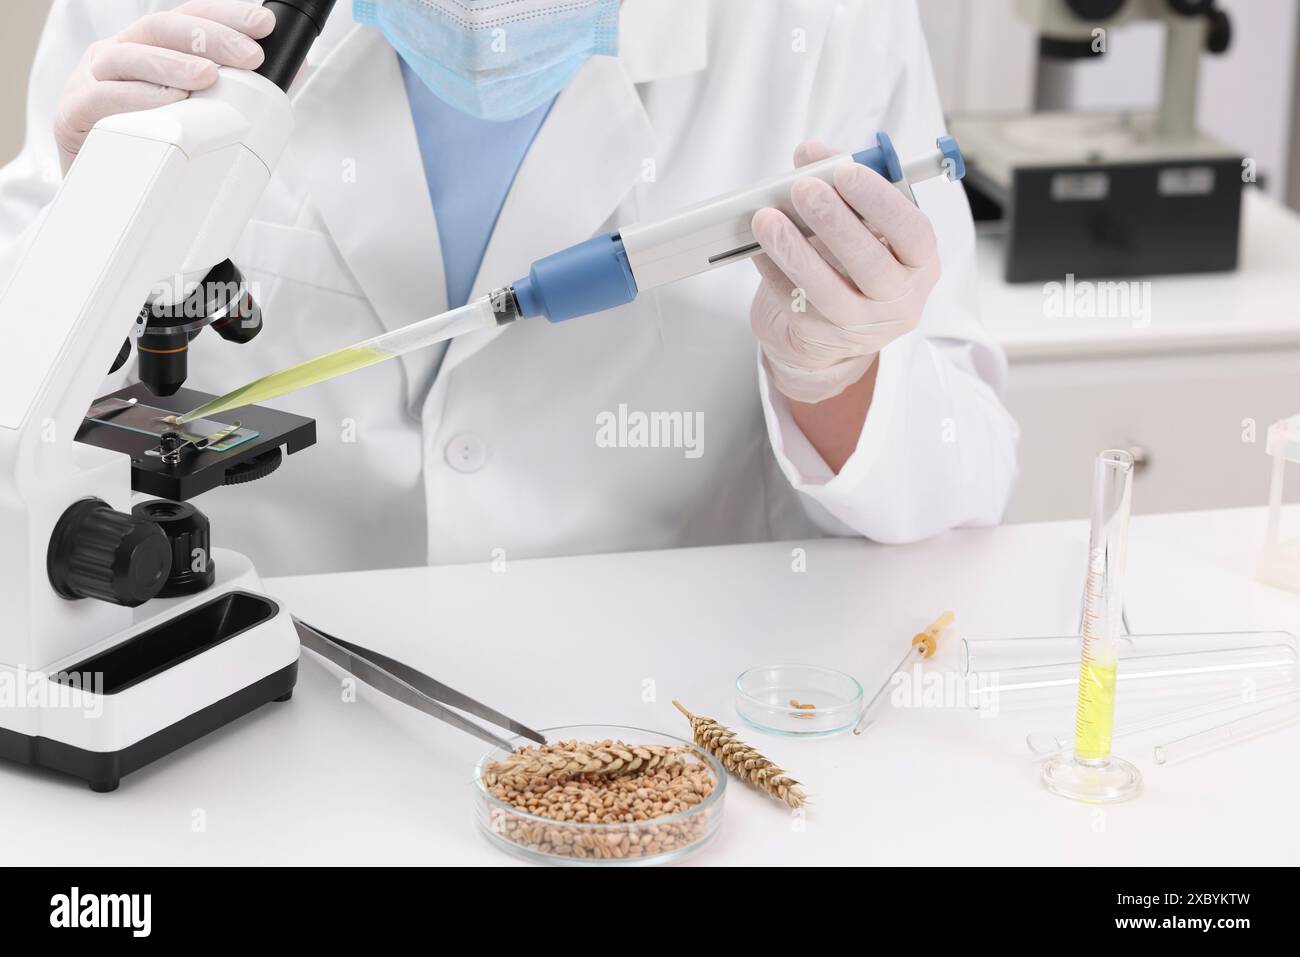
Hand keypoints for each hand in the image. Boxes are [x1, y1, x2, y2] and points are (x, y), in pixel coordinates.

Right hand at [53, 0, 275, 173]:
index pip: (186, 17)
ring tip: (209, 77)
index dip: (225, 15)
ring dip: (172, 64)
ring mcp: (90, 81)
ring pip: (127, 58)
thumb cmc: (156, 148)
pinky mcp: (72, 115)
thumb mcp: (196, 114)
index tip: (265, 25)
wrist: (107, 198)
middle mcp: (116, 56)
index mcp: (147, 49)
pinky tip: (167, 102)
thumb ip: (240, 90)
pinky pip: (103, 99)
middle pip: (159, 29)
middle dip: (209, 38)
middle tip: (250, 56)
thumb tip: (295, 69)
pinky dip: (138, 98)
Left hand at [750, 141, 940, 404]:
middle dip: (834, 222)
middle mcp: (899, 299)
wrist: (834, 328)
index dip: (881, 201)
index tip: (846, 171)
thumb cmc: (854, 260)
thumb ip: (841, 182)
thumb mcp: (861, 221)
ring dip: (795, 251)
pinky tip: (758, 249)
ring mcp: (862, 326)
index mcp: (919, 261)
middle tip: (803, 189)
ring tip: (766, 219)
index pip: (913, 232)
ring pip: (829, 292)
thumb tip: (812, 152)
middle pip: (870, 265)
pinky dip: (774, 274)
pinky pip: (796, 306)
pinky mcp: (824, 339)